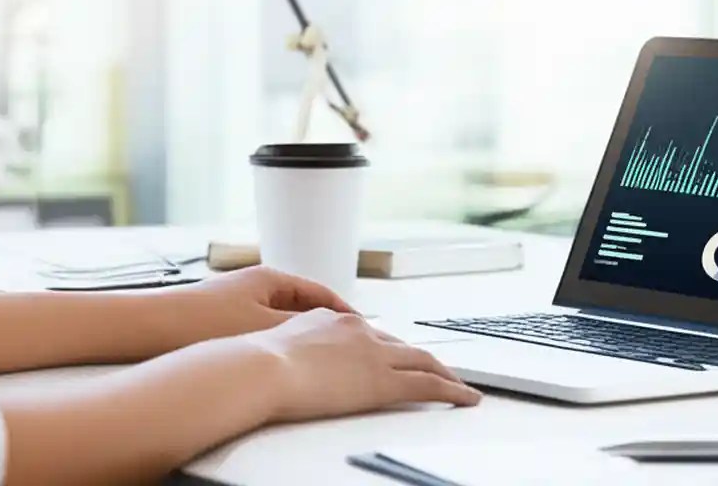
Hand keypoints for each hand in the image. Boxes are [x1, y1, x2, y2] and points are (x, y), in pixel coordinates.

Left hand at [154, 266, 400, 352]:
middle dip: (324, 326)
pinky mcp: (222, 319)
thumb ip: (300, 329)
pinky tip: (274, 363)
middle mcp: (256, 284)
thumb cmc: (200, 320)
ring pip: (281, 321)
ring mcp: (238, 301)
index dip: (346, 312)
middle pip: (303, 306)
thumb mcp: (263, 327)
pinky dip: (274, 344)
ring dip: (297, 337)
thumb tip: (332, 333)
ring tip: (311, 358)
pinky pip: (261, 330)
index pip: (322, 292)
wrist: (148, 325)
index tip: (363, 330)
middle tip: (344, 346)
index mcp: (271, 278)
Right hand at [249, 308, 482, 421]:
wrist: (258, 368)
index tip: (396, 357)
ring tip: (461, 385)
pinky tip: (466, 397)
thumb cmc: (251, 364)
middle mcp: (359, 331)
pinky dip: (453, 390)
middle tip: (441, 369)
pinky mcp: (383, 381)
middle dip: (422, 358)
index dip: (387, 348)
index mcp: (332, 319)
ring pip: (424, 361)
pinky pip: (428, 385)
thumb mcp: (271, 343)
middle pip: (402, 345)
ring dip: (446, 374)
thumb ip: (286, 346)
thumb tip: (280, 356)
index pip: (369, 335)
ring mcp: (373, 354)